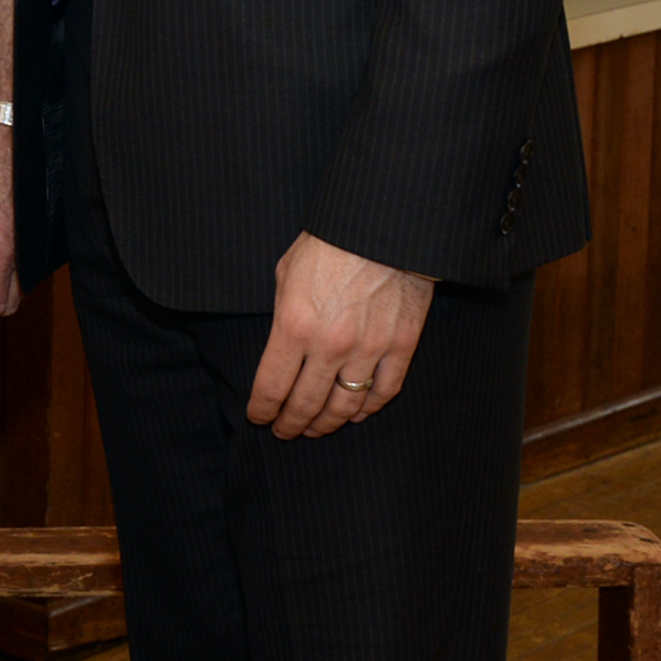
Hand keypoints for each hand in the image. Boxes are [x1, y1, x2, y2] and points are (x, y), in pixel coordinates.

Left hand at [247, 232, 433, 438]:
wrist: (381, 228)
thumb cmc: (327, 244)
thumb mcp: (286, 275)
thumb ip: (283, 316)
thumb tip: (282, 349)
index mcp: (293, 325)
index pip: (271, 386)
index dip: (262, 410)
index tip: (258, 418)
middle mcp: (329, 345)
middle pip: (306, 404)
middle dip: (291, 424)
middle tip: (284, 432)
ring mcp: (369, 349)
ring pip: (345, 406)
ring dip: (327, 424)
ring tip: (315, 429)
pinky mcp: (401, 347)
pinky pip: (384, 392)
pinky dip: (368, 409)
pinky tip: (355, 413)